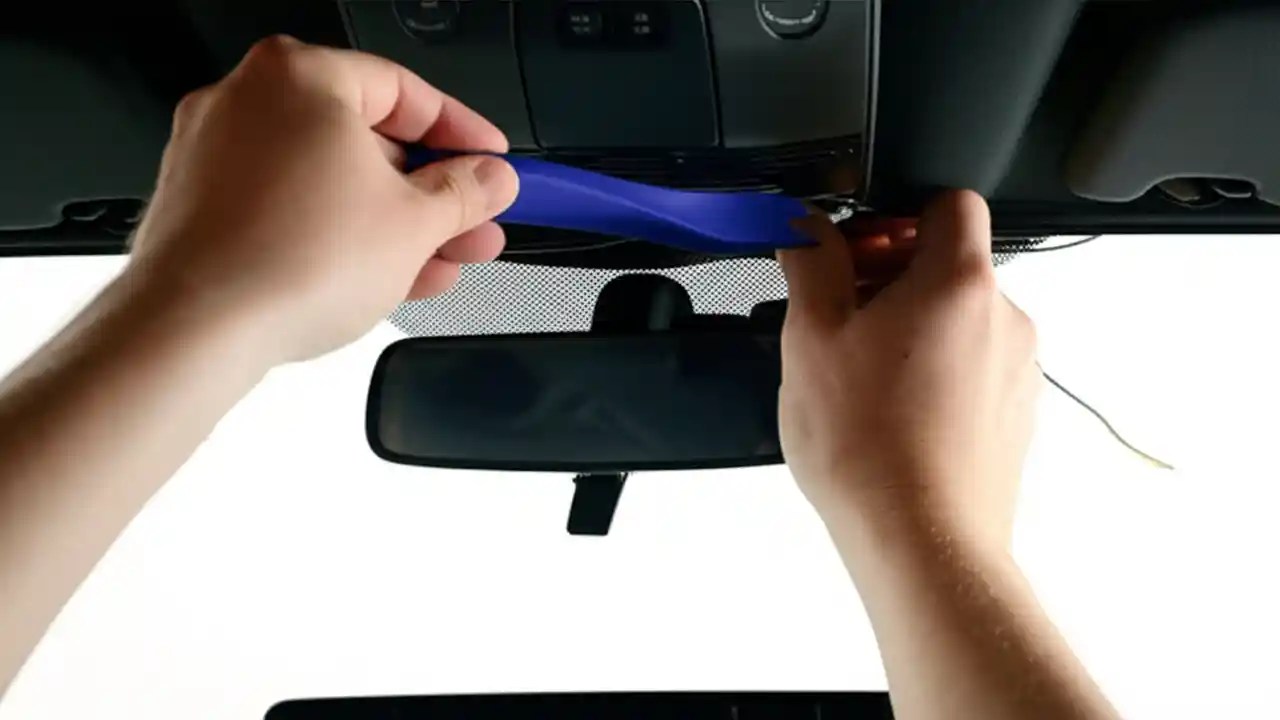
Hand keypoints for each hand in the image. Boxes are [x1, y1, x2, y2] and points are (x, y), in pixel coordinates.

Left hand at [127, 36, 518, 364]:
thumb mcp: (414, 223)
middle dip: (432, 192)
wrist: (196, 330)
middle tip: (474, 221)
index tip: (491, 163)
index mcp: (299, 76)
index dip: (463, 134)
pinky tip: (389, 274)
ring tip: (442, 261)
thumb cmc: (287, 260)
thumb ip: (464, 193)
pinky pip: (295, 211)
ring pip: (332, 181)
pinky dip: (343, 237)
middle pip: (368, 139)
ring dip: (395, 223)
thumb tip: (490, 181)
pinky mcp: (206, 209)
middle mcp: (249, 103)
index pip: (407, 91)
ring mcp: (220, 156)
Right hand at [778, 191, 1039, 548]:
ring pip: (960, 321)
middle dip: (894, 279)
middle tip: (840, 317)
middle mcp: (1003, 318)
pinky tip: (890, 415)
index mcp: (958, 282)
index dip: (898, 216)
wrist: (920, 539)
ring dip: (913, 330)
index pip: (950, 203)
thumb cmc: (868, 445)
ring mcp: (1016, 370)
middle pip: (951, 265)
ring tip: (860, 378)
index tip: (855, 252)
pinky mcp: (1014, 416)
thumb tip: (807, 228)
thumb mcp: (813, 338)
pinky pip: (973, 370)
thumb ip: (812, 265)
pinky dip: (934, 376)